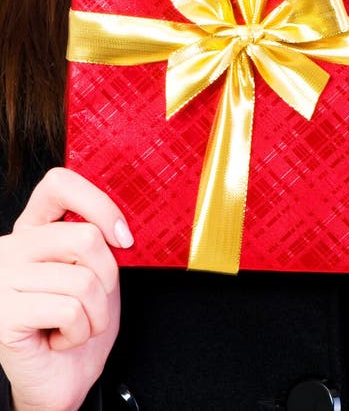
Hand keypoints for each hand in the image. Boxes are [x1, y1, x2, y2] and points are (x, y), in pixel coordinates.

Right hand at [0, 168, 133, 410]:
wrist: (60, 380)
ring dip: (96, 313)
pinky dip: (79, 332)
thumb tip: (121, 226)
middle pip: (85, 237)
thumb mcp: (96, 272)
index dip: (98, 204)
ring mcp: (3, 278)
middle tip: (94, 302)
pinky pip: (70, 309)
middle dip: (107, 278)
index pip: (59, 184)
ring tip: (76, 325)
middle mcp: (11, 247)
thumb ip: (99, 241)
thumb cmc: (78, 324)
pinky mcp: (5, 314)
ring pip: (83, 279)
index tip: (122, 237)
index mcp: (33, 229)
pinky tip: (58, 339)